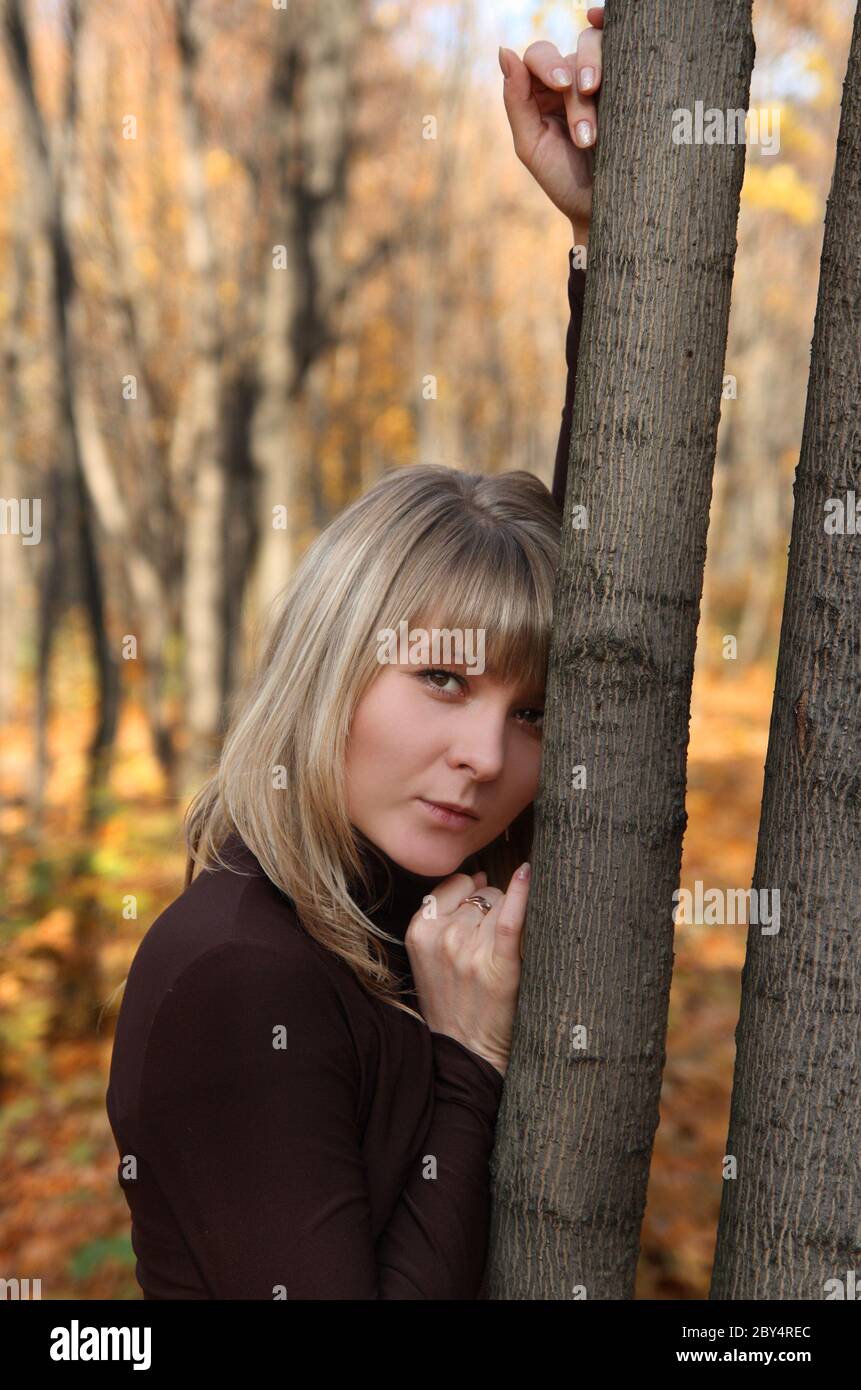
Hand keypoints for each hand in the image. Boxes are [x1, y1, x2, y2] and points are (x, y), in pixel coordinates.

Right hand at [404, 864, 530, 1077]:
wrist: (465, 1050)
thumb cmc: (450, 1000)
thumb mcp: (427, 955)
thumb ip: (443, 914)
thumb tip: (477, 875)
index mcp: (419, 930)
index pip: (457, 885)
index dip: (472, 895)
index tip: (478, 914)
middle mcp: (442, 937)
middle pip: (483, 895)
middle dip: (491, 910)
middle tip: (489, 945)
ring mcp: (470, 951)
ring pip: (500, 904)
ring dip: (508, 918)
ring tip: (500, 952)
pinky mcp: (499, 966)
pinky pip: (511, 918)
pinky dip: (522, 893)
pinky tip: (527, 874)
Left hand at [500, 6, 603, 243]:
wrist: (602, 207)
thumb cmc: (564, 181)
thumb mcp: (532, 146)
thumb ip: (516, 101)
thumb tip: (504, 50)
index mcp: (540, 93)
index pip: (538, 58)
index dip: (549, 65)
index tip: (562, 87)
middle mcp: (568, 81)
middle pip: (570, 54)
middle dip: (577, 91)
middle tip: (585, 130)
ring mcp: (600, 81)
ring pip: (597, 51)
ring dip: (598, 80)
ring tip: (599, 128)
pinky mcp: (628, 85)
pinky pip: (622, 48)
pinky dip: (612, 29)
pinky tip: (608, 27)